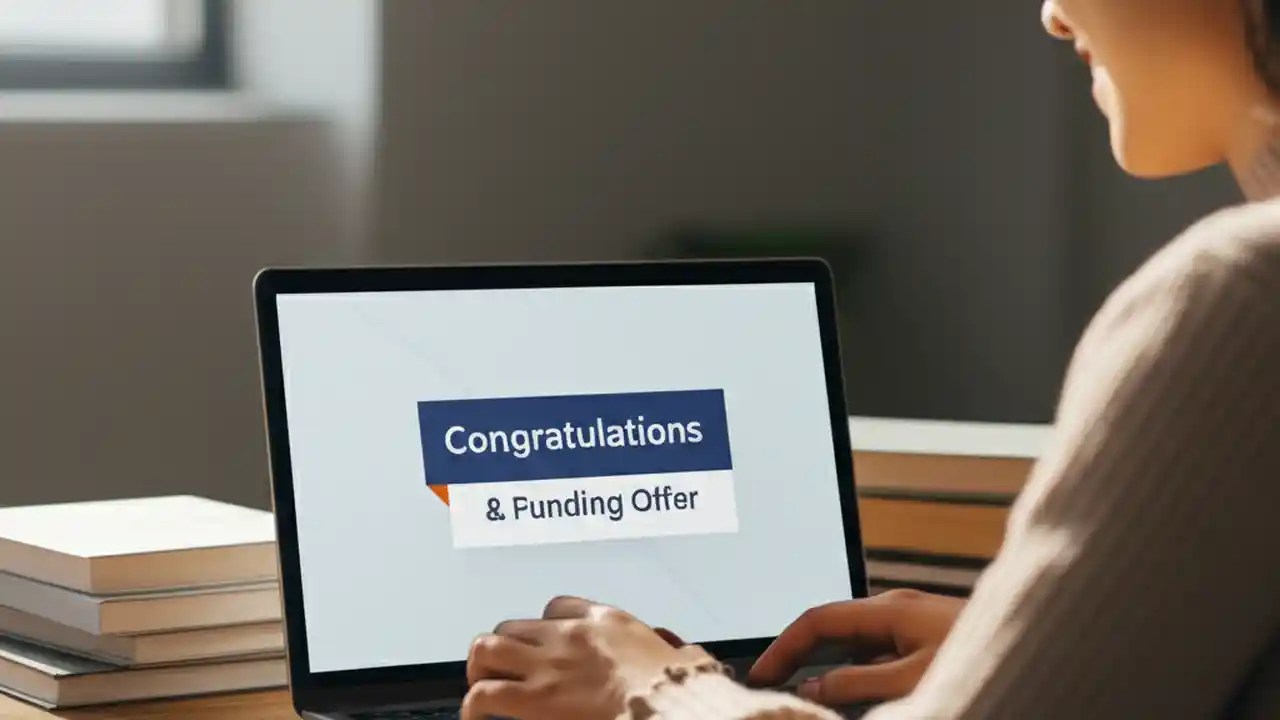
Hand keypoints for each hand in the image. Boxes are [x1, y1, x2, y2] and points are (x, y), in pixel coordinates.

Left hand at [463, 595, 710, 719]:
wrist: (670, 708)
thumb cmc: (681, 691)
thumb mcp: (685, 659)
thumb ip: (674, 652)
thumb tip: (691, 657)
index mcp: (606, 622)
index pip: (559, 608)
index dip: (545, 627)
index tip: (545, 644)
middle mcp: (569, 635)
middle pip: (513, 625)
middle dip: (505, 648)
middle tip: (503, 669)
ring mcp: (547, 665)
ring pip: (486, 648)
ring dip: (480, 667)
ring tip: (481, 684)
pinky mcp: (532, 698)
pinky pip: (482, 693)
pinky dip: (473, 705)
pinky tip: (476, 717)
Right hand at [748, 589, 964, 705]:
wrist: (1048, 649)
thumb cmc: (984, 657)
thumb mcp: (913, 680)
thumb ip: (858, 683)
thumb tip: (813, 686)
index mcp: (889, 609)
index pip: (817, 621)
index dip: (782, 647)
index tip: (759, 674)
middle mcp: (896, 610)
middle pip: (831, 630)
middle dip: (798, 658)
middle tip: (772, 687)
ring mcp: (913, 624)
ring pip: (855, 647)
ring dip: (828, 670)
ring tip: (805, 697)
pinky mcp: (927, 641)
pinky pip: (878, 656)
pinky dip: (856, 675)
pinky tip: (853, 698)